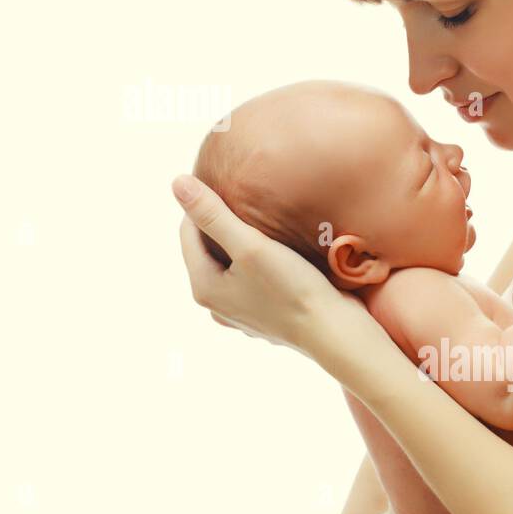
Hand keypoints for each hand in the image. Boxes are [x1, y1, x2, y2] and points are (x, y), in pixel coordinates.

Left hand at [172, 173, 374, 359]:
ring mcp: (240, 314)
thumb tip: (177, 183)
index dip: (203, 203)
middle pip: (209, 250)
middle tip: (245, 197)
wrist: (335, 333)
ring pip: (232, 264)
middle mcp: (216, 305)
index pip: (189, 232)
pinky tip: (277, 251)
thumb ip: (213, 214)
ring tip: (262, 220)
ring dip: (242, 242)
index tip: (224, 181)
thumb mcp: (249, 244)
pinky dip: (258, 261)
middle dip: (222, 223)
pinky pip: (251, 279)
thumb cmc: (292, 288)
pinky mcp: (265, 316)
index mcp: (204, 287)